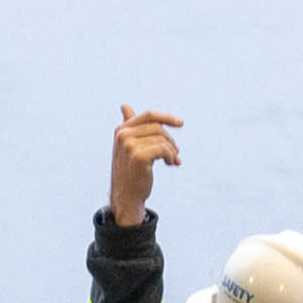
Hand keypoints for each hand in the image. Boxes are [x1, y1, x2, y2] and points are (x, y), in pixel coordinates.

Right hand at [110, 103, 181, 227]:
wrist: (127, 196)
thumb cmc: (131, 171)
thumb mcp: (128, 146)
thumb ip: (130, 127)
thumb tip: (124, 106)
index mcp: (121, 129)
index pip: (149, 115)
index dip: (166, 117)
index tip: (181, 123)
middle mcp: (123, 134)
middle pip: (158, 127)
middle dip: (170, 140)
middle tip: (176, 153)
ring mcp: (129, 145)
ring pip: (162, 139)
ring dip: (172, 151)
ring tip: (173, 161)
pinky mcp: (138, 156)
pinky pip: (163, 149)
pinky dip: (171, 157)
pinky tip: (171, 164)